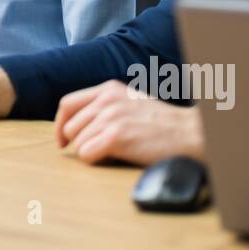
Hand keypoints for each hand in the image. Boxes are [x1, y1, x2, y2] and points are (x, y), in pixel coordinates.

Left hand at [54, 80, 204, 165]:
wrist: (188, 132)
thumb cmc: (161, 123)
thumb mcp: (130, 101)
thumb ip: (106, 105)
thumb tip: (78, 122)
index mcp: (108, 89)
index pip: (67, 104)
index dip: (61, 124)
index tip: (63, 140)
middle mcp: (106, 100)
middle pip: (70, 127)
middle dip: (78, 142)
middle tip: (94, 151)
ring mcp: (110, 117)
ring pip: (78, 143)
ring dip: (90, 152)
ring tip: (113, 152)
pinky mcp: (116, 137)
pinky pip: (86, 154)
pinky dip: (94, 160)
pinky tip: (112, 158)